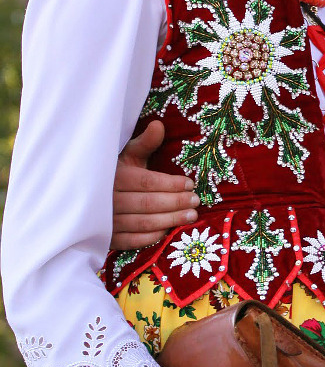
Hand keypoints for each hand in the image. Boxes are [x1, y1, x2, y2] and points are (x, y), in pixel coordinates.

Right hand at [111, 121, 198, 248]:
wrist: (87, 194)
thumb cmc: (116, 171)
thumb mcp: (128, 154)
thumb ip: (145, 143)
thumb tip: (159, 125)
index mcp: (112, 175)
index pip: (147, 182)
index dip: (170, 184)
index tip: (190, 184)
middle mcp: (106, 199)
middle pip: (147, 203)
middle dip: (175, 203)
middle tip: (196, 201)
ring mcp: (104, 221)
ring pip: (142, 222)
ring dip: (169, 220)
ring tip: (191, 216)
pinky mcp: (105, 238)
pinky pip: (131, 241)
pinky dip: (151, 237)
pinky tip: (168, 231)